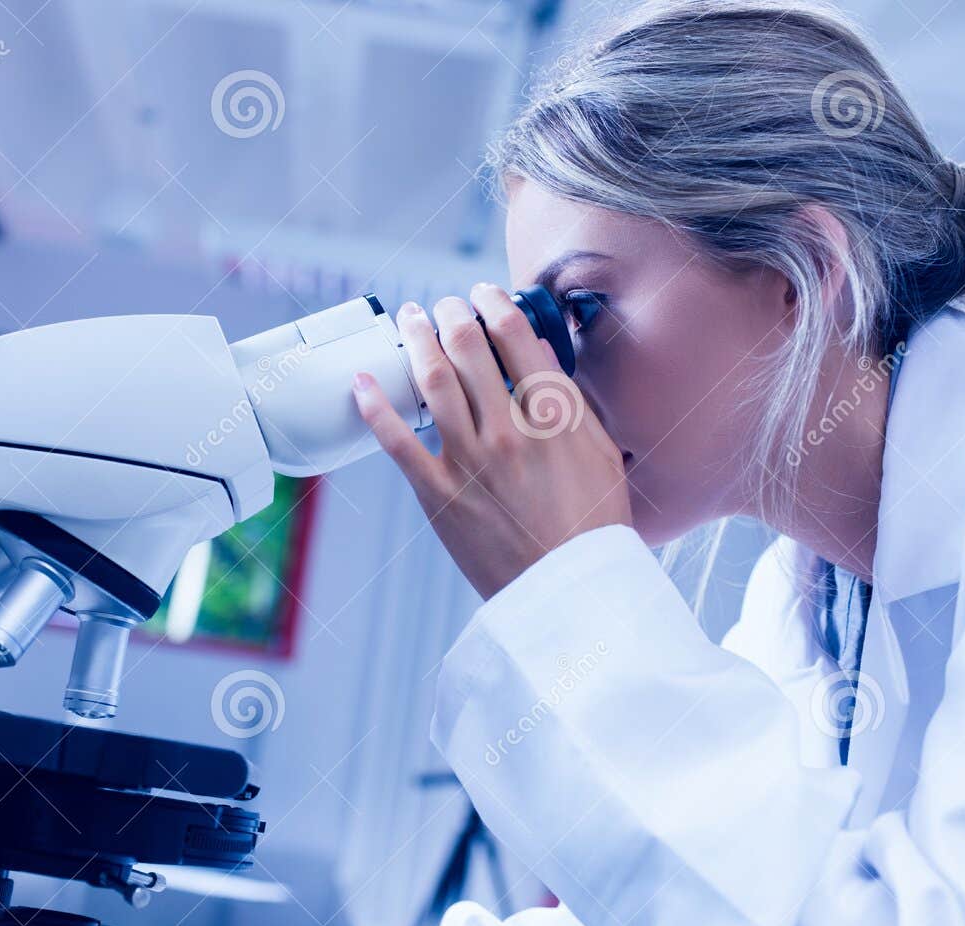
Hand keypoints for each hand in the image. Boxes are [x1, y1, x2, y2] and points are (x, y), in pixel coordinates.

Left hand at [353, 284, 631, 599]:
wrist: (569, 591)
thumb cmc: (591, 526)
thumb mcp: (601, 454)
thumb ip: (571, 403)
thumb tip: (540, 354)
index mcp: (554, 417)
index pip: (515, 337)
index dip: (493, 303)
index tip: (483, 294)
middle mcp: (509, 431)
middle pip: (468, 349)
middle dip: (450, 313)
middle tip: (444, 305)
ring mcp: (470, 462)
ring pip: (433, 381)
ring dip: (416, 340)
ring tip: (411, 321)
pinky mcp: (439, 494)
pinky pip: (398, 442)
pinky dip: (376, 407)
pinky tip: (362, 383)